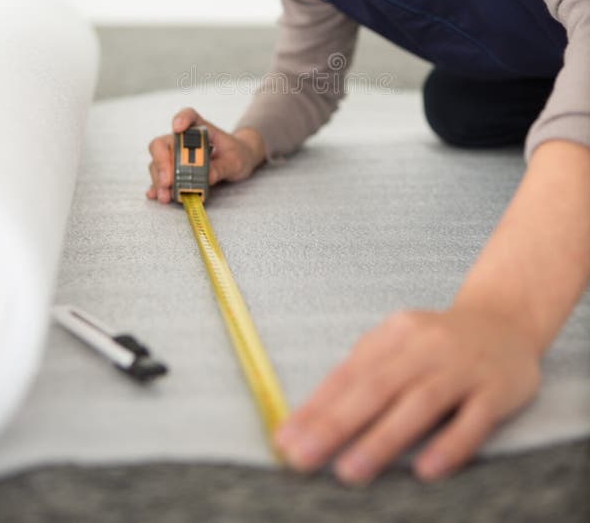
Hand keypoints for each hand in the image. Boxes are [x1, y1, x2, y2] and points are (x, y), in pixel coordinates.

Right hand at [146, 107, 262, 202]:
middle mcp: (184, 140)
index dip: (181, 119)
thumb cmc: (237, 155)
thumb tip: (206, 177)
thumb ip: (222, 167)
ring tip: (166, 195)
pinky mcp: (175, 171)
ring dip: (159, 179)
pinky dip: (158, 187)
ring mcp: (176, 155)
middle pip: (163, 144)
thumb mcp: (235, 162)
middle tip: (168, 180)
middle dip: (162, 162)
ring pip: (158, 163)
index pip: (189, 116)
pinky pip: (161, 177)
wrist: (239, 161)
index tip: (177, 128)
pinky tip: (156, 194)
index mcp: (201, 129)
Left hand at [273, 306, 540, 484]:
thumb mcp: (397, 344)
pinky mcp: (497, 390)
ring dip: (382, 438)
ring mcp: (462, 368)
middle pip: (376, 387)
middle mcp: (425, 347)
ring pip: (419, 403)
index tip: (285, 439)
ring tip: (349, 471)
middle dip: (335, 424)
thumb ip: (361, 374)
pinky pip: (473, 420)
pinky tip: (426, 470)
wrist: (505, 320)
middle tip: (303, 458)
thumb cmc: (437, 343)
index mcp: (394, 334)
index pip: (348, 374)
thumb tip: (308, 416)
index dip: (315, 407)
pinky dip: (450, 444)